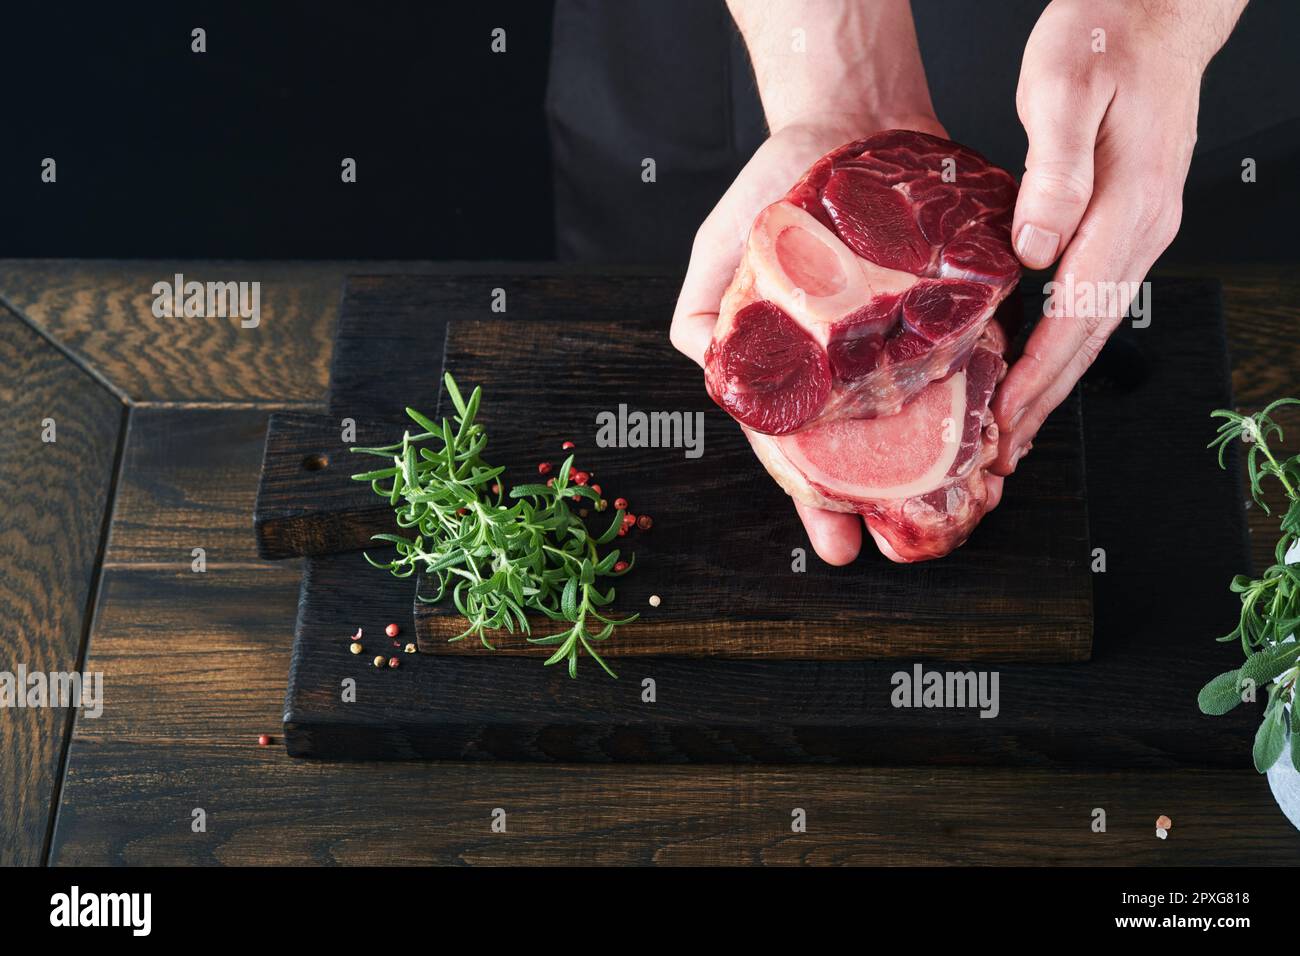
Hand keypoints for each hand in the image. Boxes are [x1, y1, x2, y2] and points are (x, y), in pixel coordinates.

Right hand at [670, 113, 959, 564]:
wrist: (849, 121)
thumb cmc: (775, 187)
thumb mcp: (718, 248)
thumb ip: (702, 312)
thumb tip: (708, 362)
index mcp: (793, 371)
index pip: (799, 448)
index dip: (813, 498)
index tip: (836, 542)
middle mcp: (848, 370)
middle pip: (865, 452)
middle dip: (881, 504)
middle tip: (901, 545)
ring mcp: (900, 347)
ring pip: (920, 424)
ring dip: (937, 472)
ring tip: (957, 508)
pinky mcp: (947, 315)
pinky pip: (967, 369)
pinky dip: (980, 407)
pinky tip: (993, 440)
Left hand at [992, 0, 1245, 473]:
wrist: (1158, 7)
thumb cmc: (1108, 35)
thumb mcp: (1064, 90)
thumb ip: (1053, 174)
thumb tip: (1034, 250)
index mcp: (1128, 206)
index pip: (1078, 314)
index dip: (1039, 376)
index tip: (1004, 421)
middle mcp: (1144, 227)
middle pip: (1092, 338)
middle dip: (1046, 400)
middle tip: (1005, 452)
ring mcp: (1142, 225)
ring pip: (1096, 323)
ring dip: (1057, 379)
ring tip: (1017, 427)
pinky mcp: (1129, 216)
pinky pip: (1095, 296)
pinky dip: (1065, 340)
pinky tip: (1038, 359)